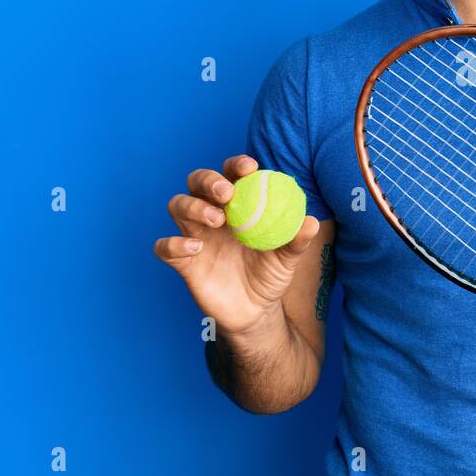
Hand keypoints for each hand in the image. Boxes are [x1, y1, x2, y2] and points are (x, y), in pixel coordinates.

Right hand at [153, 154, 321, 337]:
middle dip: (209, 180)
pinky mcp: (182, 261)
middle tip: (227, 193)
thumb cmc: (270, 274)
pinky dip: (174, 243)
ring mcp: (194, 234)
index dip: (236, 165)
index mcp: (238, 205)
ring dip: (194, 206)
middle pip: (197, 182)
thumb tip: (309, 222)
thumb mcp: (287, 259)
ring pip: (178, 205)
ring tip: (217, 220)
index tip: (249, 167)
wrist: (254, 311)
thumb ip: (296, 240)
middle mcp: (212, 213)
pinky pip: (165, 247)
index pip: (231, 175)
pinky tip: (195, 247)